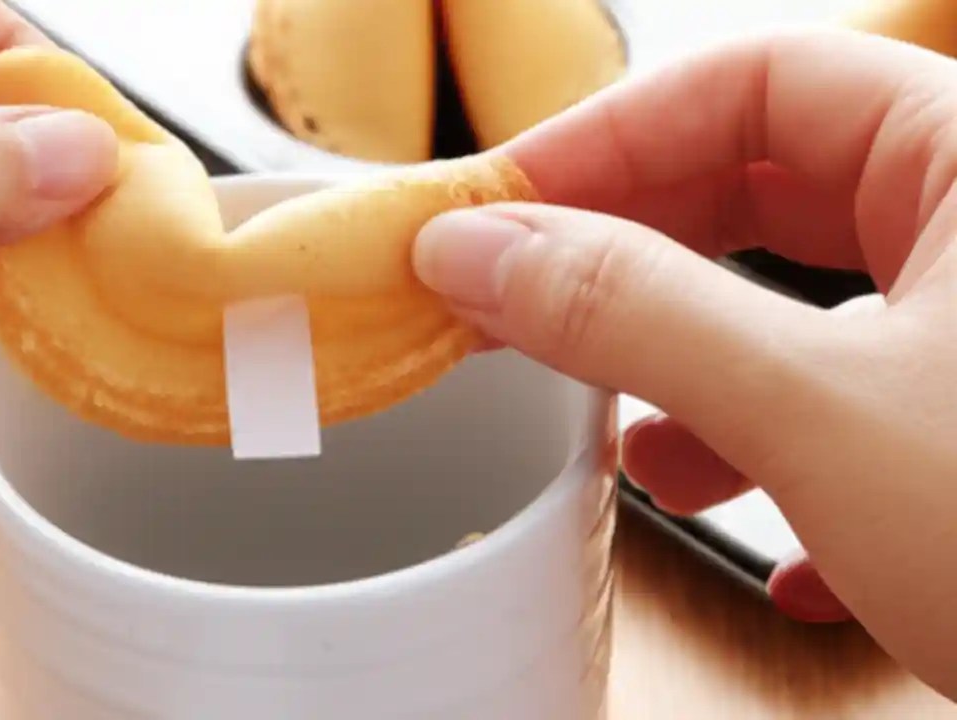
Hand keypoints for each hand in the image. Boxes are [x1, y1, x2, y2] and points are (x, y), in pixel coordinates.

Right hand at [414, 29, 956, 698]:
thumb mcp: (819, 417)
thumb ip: (630, 313)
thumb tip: (478, 248)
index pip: (751, 82)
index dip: (606, 139)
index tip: (494, 209)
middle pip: (762, 191)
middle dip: (632, 263)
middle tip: (521, 313)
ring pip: (797, 309)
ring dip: (694, 377)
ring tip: (639, 452)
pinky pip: (845, 407)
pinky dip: (777, 464)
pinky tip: (767, 547)